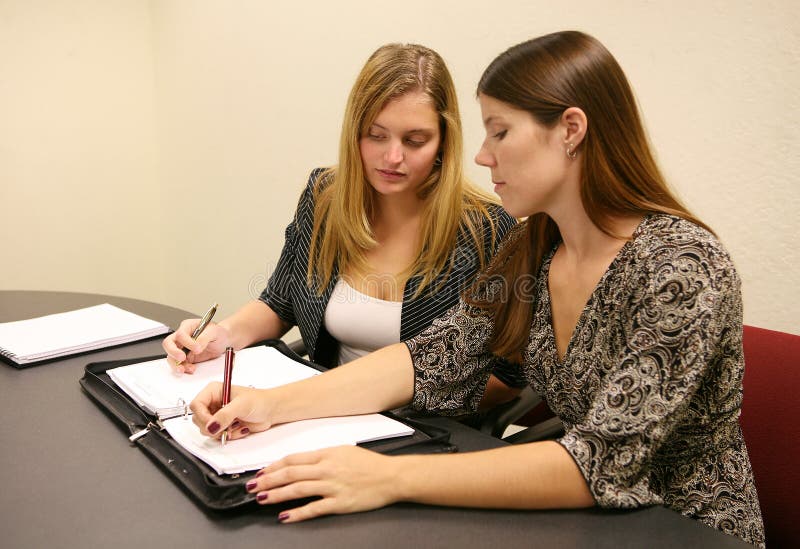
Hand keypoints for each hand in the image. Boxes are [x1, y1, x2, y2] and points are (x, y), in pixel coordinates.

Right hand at [162, 319, 231, 372]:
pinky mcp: (186, 358)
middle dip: (173, 352)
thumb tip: (197, 345)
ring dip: (176, 364)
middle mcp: (182, 337)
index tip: (197, 349)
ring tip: (185, 368)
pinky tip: (191, 369)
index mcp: (188, 326)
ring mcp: (183, 348)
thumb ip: (204, 337)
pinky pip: (179, 364)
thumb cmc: (218, 333)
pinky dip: (183, 368)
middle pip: (168, 343)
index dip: (187, 342)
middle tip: (182, 358)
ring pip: (171, 356)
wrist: (224, 342)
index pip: (181, 334)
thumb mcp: (215, 332)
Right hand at [190, 382, 274, 437]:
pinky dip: (229, 435)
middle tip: (226, 426)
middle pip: (198, 419)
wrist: (271, 410)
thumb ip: (224, 415)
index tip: (213, 424)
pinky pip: (218, 436)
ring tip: (236, 426)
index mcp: (214, 391)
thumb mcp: (241, 405)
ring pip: (207, 430)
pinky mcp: (224, 426)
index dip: (202, 416)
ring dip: (223, 432)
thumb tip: (211, 426)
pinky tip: (240, 428)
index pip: (196, 405)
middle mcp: (213, 403)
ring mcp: (218, 415)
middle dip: (213, 427)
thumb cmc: (260, 401)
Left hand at [246, 446, 399, 521]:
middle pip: (290, 474)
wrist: (390, 476)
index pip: (292, 459)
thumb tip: (300, 462)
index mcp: (326, 454)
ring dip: (276, 495)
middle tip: (252, 486)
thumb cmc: (368, 464)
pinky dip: (297, 513)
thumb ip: (321, 456)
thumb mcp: (342, 450)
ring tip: (261, 498)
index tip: (261, 472)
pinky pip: (314, 508)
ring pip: (297, 490)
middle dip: (267, 480)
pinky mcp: (339, 503)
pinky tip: (285, 516)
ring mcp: (332, 487)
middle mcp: (326, 469)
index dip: (273, 466)